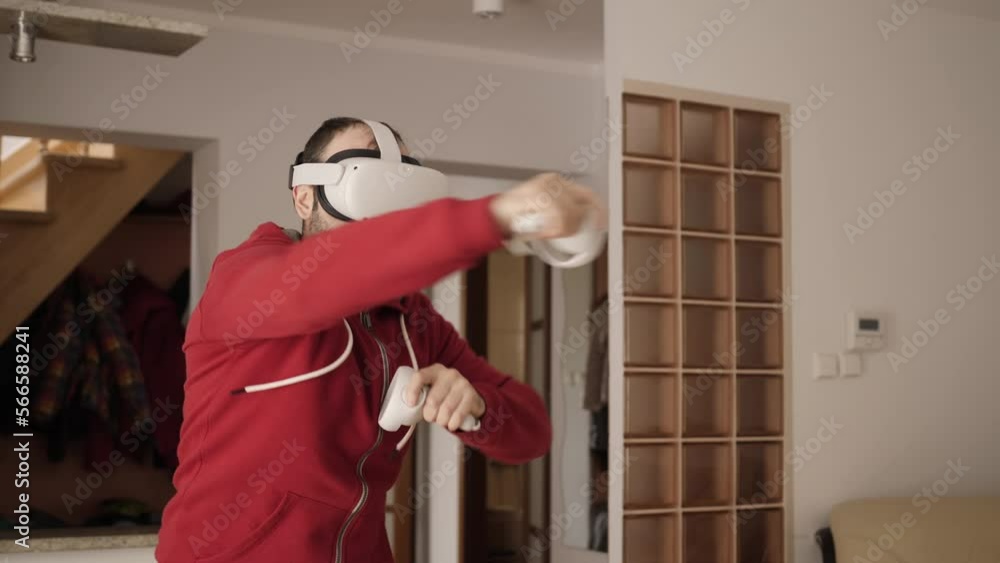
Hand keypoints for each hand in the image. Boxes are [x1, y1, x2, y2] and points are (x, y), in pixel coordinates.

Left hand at [404, 364, 485, 431]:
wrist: (471, 398)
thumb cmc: (445, 396)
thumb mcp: (432, 390)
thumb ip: (422, 396)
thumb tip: (408, 409)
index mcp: (435, 371)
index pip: (420, 376)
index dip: (413, 391)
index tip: (411, 404)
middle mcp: (449, 374)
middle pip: (432, 399)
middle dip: (429, 414)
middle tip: (430, 417)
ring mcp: (462, 383)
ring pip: (445, 409)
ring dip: (441, 421)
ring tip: (441, 421)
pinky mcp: (471, 395)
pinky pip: (458, 415)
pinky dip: (452, 424)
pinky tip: (451, 425)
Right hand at [489, 173, 606, 239]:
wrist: (496, 213)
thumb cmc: (519, 214)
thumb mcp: (546, 210)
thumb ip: (563, 210)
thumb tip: (583, 221)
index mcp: (559, 182)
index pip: (588, 194)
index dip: (599, 210)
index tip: (602, 224)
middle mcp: (554, 181)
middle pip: (579, 207)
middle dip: (574, 225)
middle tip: (563, 234)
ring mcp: (546, 186)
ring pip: (568, 213)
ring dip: (561, 229)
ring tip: (550, 234)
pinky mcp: (539, 194)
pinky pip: (556, 217)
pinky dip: (552, 230)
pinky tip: (544, 232)